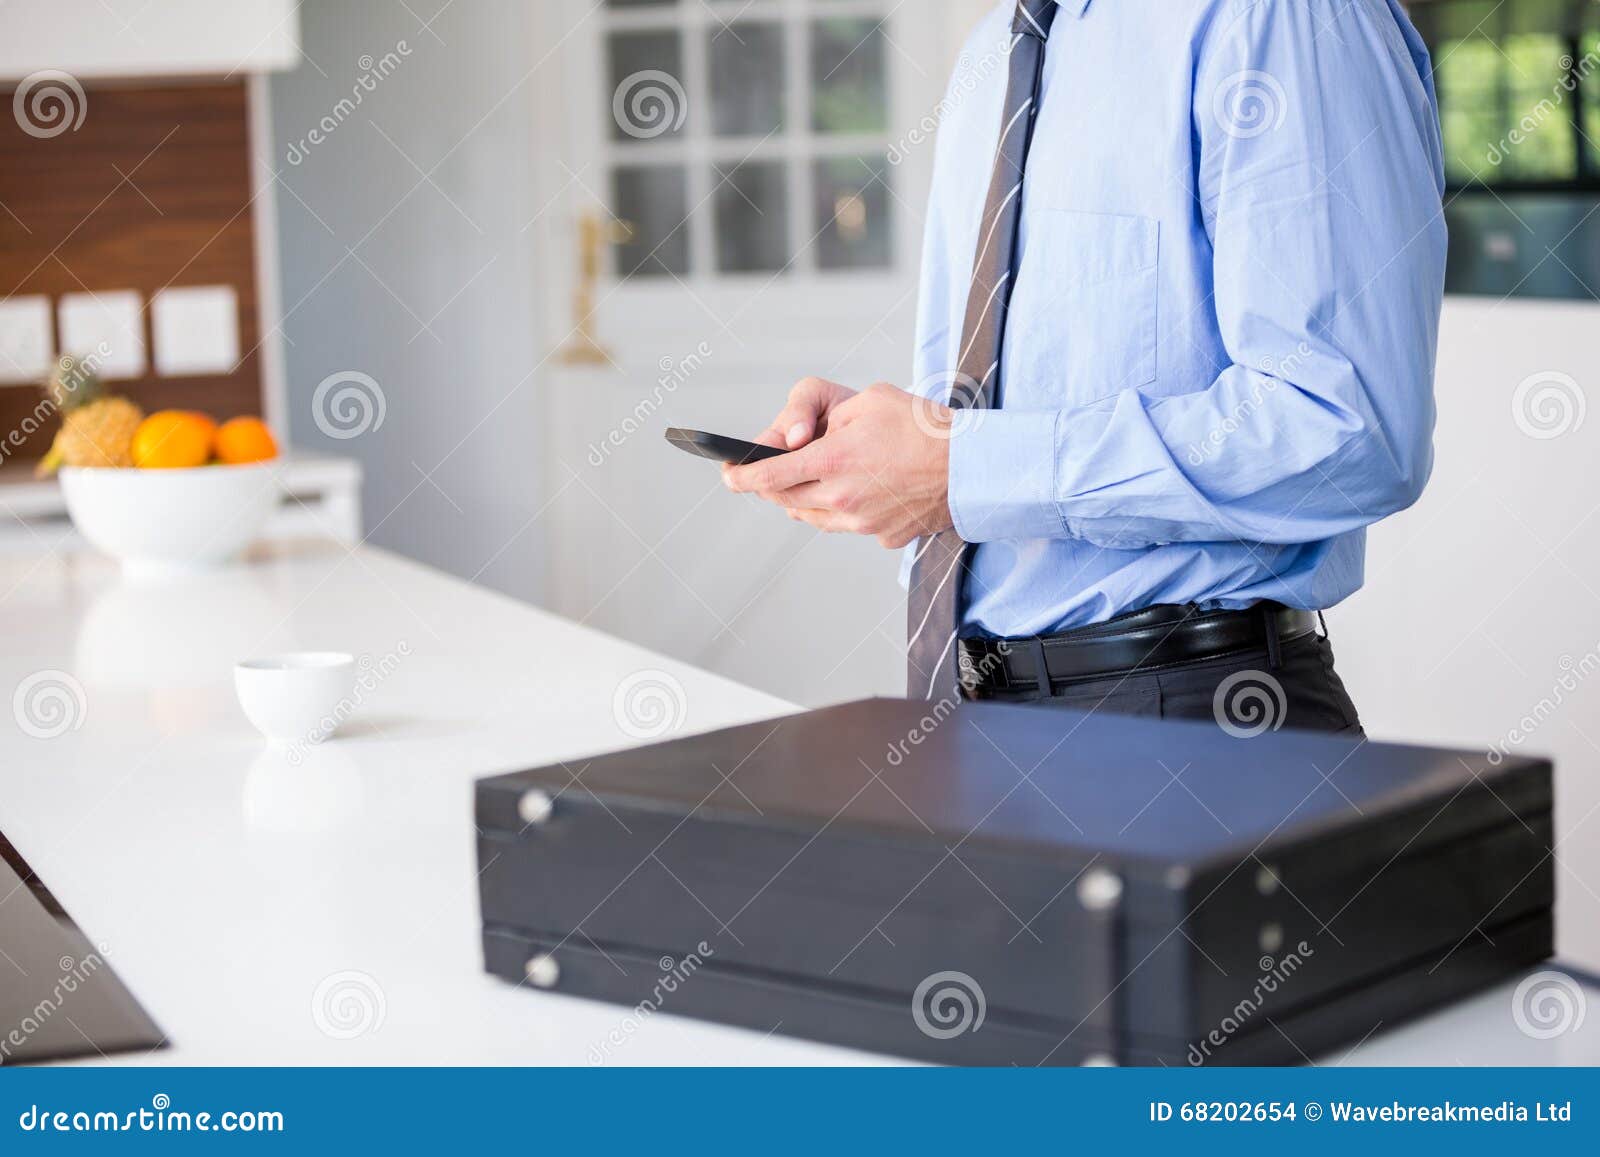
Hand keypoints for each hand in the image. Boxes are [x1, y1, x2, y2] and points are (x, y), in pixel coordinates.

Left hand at [724, 382, 954, 549]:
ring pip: (813, 516)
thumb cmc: (925, 427)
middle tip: (773, 470)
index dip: (740, 477)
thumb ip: (830, 419)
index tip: (727, 475)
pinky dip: (843, 509)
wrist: (974, 467)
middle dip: (774, 484)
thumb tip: (809, 439)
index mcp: (832, 462)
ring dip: (806, 498)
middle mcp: (840, 499)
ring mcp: (861, 523)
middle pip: (786, 499)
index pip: (768, 476)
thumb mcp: (869, 401)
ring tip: (821, 476)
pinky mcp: (882, 537)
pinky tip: (862, 489)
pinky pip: (847, 525)